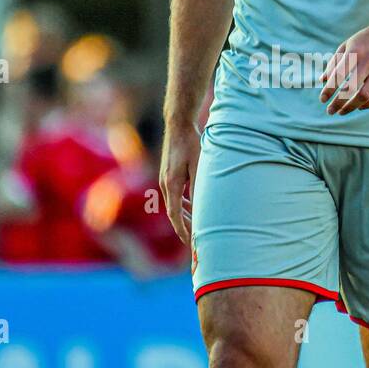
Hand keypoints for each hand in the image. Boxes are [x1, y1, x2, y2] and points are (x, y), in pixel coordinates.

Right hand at [159, 120, 200, 246]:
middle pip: (174, 212)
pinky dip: (184, 205)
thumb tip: (203, 207)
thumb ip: (199, 186)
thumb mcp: (199, 165)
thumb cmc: (191, 143)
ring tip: (198, 229)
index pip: (175, 214)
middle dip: (185, 228)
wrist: (178, 125)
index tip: (190, 242)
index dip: (183, 230)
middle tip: (196, 242)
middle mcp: (166, 183)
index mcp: (172, 183)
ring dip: (185, 217)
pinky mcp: (169, 174)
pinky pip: (176, 195)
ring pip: (175, 204)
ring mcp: (165, 179)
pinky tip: (194, 209)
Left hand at [319, 22, 368, 115]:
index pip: (338, 75)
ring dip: (352, 106)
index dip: (329, 90)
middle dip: (338, 102)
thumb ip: (334, 63)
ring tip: (342, 111)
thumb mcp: (347, 46)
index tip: (322, 99)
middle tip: (330, 111)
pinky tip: (360, 106)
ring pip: (365, 94)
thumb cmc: (365, 40)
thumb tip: (322, 80)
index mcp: (354, 52)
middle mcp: (368, 61)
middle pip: (351, 88)